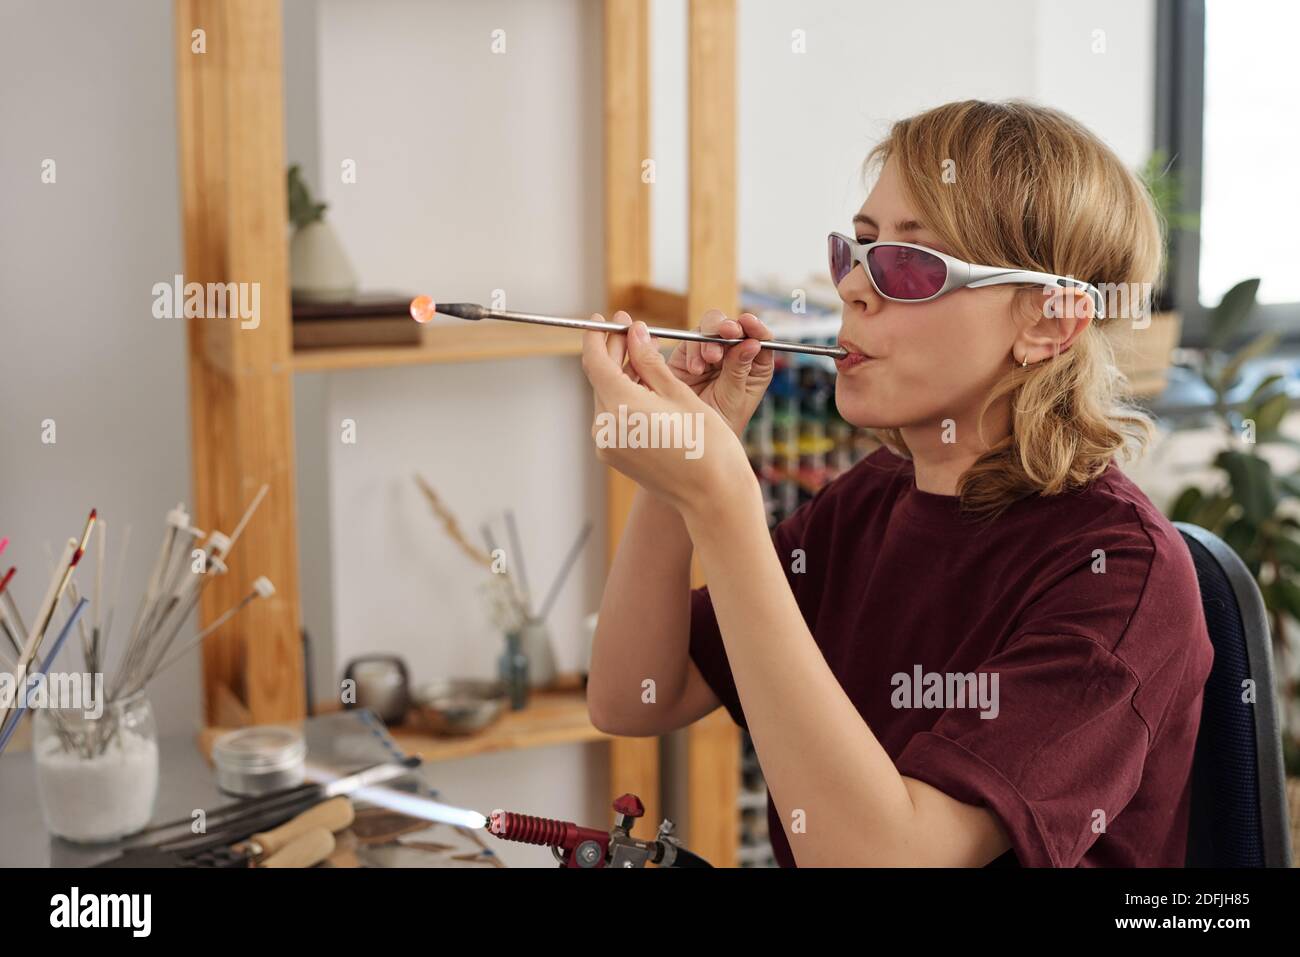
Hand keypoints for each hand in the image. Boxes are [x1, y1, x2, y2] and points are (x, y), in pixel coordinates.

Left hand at [581, 318, 756, 518]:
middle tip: (630, 330)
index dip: (598, 336)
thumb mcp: (679, 393)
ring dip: (621, 375)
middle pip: (600, 379)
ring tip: (643, 357)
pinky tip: (645, 388)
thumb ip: (650, 361)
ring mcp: (607, 445)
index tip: (605, 319)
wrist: (712, 494)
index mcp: (621, 407)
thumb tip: (634, 332)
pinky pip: (613, 417)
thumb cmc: (706, 443)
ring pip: (606, 397)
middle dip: (614, 352)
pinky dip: (624, 399)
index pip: (595, 361)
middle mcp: (606, 427)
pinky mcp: (614, 456)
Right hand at [666, 310, 773, 436]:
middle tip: (726, 332)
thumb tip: (751, 343)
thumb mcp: (734, 397)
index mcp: (755, 366)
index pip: (760, 339)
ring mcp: (710, 353)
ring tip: (708, 360)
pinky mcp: (688, 355)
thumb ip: (739, 368)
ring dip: (710, 340)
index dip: (756, 327)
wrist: (690, 438)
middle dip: (729, 328)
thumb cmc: (720, 423)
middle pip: (734, 328)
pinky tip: (695, 370)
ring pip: (711, 328)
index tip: (749, 322)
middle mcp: (734, 355)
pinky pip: (691, 341)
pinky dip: (693, 351)